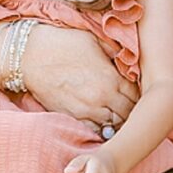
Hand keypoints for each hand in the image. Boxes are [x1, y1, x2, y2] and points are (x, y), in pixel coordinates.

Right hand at [0, 23, 138, 128]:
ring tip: (123, 118)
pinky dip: (101, 128)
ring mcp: (86, 111)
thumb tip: (128, 58)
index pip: (137, 95)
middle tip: (137, 109)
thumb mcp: (94, 42)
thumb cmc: (62, 43)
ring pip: (113, 125)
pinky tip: (104, 122)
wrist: (29, 56)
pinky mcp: (71, 117)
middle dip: (134, 111)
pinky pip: (94, 130)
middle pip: (129, 114)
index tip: (143, 94)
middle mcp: (101, 98)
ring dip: (119, 122)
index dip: (142, 96)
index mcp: (110, 78)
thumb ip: (114, 54)